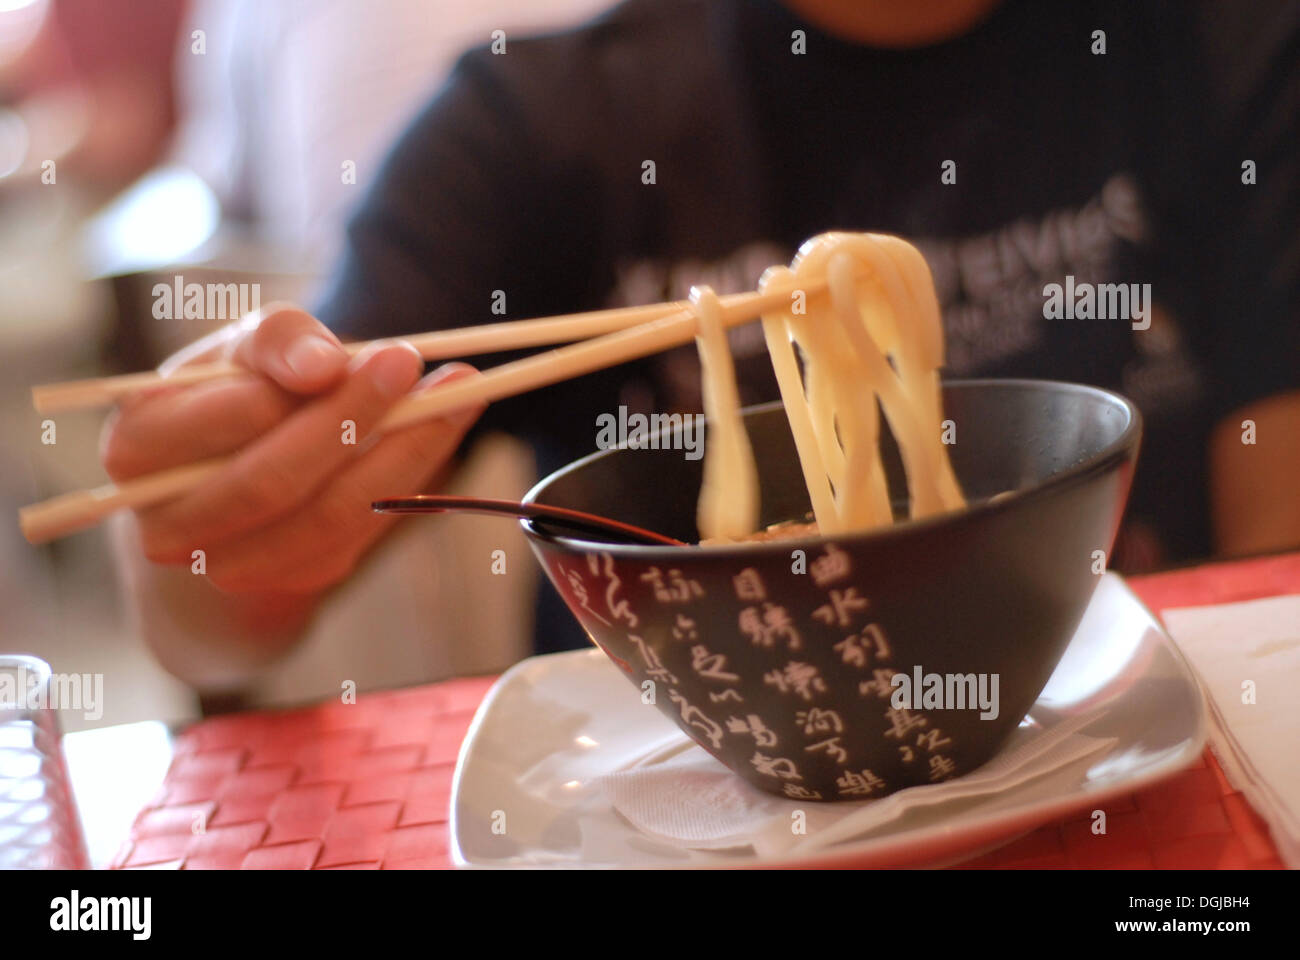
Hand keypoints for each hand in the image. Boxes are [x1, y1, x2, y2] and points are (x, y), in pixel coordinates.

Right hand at [101, 303, 482, 594]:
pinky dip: (410, 481)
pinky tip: (444, 432)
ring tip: (461, 395)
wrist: (239, 467)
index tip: (395, 354)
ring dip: (406, 454)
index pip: (236, 420)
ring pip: (328, 518)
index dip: (316, 391)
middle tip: (428, 373)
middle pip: (277, 481)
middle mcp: (169, 521)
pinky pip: (358, 537)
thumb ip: (279, 340)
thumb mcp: (246, 348)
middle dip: (362, 422)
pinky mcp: (290, 579)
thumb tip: (323, 366)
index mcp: (139, 447)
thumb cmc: (239, 391)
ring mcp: (229, 563)